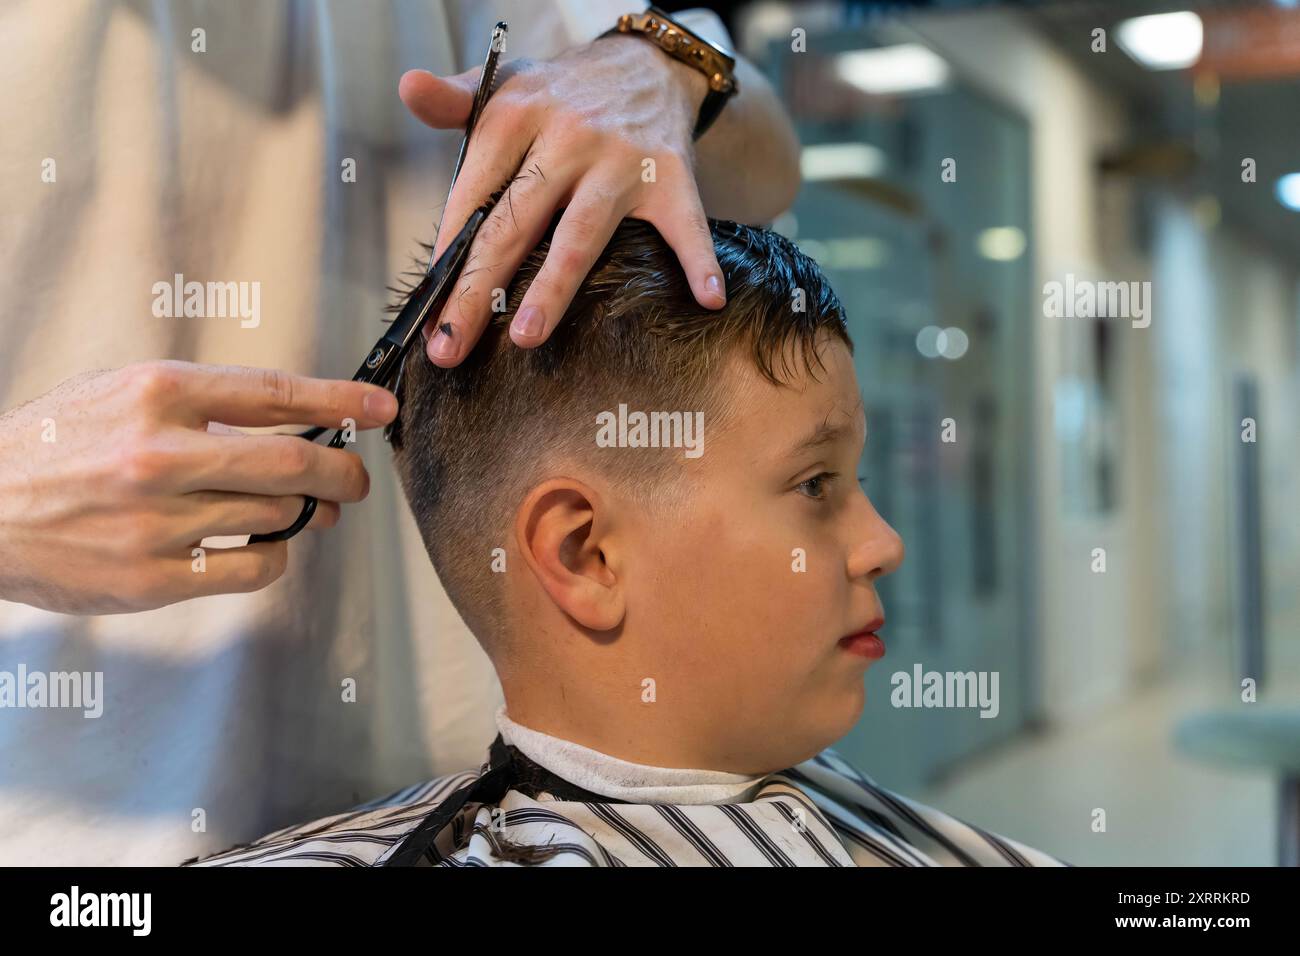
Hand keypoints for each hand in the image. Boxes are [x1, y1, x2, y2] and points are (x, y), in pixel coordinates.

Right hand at [0, 361, 396, 614]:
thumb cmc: (57, 446)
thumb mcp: (120, 393)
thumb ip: (202, 402)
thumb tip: (293, 418)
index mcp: (155, 392)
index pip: (274, 393)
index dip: (340, 402)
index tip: (380, 409)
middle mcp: (159, 454)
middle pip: (292, 463)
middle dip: (342, 472)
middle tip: (354, 480)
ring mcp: (154, 520)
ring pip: (277, 517)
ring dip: (303, 514)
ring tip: (296, 509)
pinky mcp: (150, 577)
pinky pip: (251, 569)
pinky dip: (272, 556)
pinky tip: (258, 545)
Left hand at [398, 32, 726, 365]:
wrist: (646, 63)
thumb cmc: (563, 93)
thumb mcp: (506, 85)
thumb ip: (453, 99)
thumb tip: (408, 88)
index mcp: (518, 115)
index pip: (473, 192)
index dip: (448, 251)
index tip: (430, 307)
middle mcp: (568, 136)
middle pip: (515, 222)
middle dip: (478, 288)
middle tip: (452, 343)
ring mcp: (621, 160)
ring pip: (581, 232)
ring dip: (554, 287)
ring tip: (526, 336)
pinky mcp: (671, 176)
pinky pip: (686, 225)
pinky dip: (700, 261)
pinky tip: (705, 300)